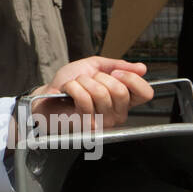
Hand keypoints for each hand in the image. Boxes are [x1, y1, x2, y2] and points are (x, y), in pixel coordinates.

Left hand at [28, 55, 152, 129]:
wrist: (47, 96)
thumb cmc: (70, 84)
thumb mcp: (94, 66)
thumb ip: (117, 65)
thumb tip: (142, 68)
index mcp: (123, 101)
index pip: (145, 93)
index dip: (132, 78)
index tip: (115, 72)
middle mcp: (118, 114)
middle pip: (120, 91)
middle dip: (99, 77)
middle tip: (88, 80)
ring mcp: (103, 123)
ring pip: (100, 93)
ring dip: (82, 82)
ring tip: (76, 86)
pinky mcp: (86, 126)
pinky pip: (84, 99)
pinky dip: (73, 87)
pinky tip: (68, 91)